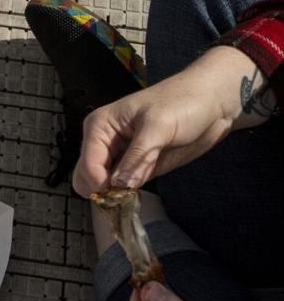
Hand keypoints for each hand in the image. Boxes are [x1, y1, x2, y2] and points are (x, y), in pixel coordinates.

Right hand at [73, 46, 269, 195]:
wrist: (213, 102)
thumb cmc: (183, 102)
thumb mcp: (159, 126)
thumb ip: (138, 157)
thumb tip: (119, 185)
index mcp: (100, 126)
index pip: (88, 162)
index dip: (100, 182)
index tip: (120, 194)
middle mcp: (106, 142)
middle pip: (88, 175)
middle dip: (102, 191)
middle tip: (124, 198)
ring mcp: (122, 156)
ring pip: (103, 184)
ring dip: (115, 196)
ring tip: (133, 197)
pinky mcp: (140, 168)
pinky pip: (124, 187)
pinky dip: (128, 196)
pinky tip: (138, 196)